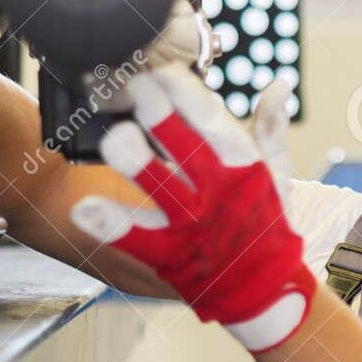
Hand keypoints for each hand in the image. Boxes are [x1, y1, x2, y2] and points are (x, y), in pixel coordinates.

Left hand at [71, 66, 313, 351]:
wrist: (267, 295)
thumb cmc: (268, 228)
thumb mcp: (276, 177)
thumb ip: (271, 128)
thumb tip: (278, 83)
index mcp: (241, 163)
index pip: (204, 110)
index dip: (173, 83)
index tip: (150, 66)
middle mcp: (215, 189)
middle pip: (172, 134)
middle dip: (144, 102)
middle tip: (120, 84)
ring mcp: (191, 223)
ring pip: (152, 179)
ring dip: (128, 153)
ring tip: (110, 134)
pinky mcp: (169, 257)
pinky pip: (134, 237)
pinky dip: (108, 223)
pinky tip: (84, 209)